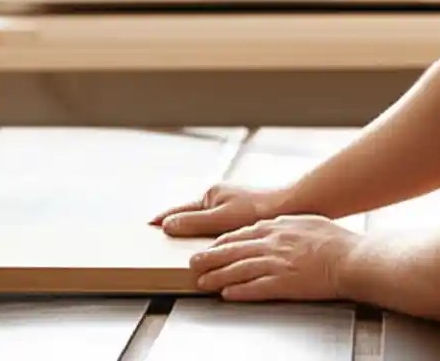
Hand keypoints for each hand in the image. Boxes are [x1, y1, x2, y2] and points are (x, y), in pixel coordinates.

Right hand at [151, 183, 288, 236]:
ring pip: (203, 221)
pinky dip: (208, 234)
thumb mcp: (223, 218)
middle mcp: (219, 197)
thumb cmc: (260, 208)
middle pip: (189, 215)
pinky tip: (210, 244)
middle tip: (158, 237)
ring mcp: (230, 204)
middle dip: (175, 226)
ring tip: (179, 244)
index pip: (178, 211)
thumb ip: (194, 222)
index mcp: (210, 195)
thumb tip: (168, 226)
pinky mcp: (241, 214)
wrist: (292, 206)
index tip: (147, 226)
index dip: (162, 220)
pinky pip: (217, 226)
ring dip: (193, 231)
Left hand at [189, 215, 358, 301]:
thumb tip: (276, 223)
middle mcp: (273, 243)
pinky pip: (254, 288)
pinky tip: (227, 294)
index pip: (243, 233)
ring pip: (238, 269)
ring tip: (203, 282)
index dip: (223, 241)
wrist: (351, 258)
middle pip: (233, 250)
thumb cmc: (337, 241)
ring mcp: (276, 263)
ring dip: (217, 276)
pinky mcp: (283, 283)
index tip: (212, 246)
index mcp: (279, 227)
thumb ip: (288, 223)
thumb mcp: (309, 221)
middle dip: (210, 257)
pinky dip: (238, 291)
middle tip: (194, 262)